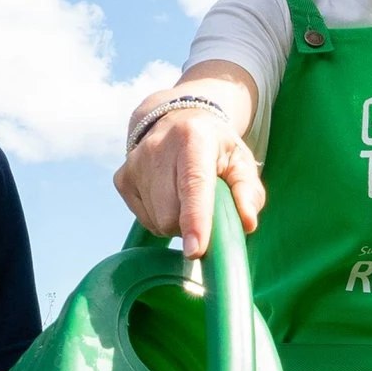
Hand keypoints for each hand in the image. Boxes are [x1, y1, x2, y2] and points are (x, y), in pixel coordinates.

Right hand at [113, 105, 262, 258]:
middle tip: (204, 208)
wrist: (176, 120)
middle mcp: (158, 147)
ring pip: (157, 221)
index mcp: (194, 138)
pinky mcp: (122, 178)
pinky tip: (167, 196)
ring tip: (185, 198)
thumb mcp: (241, 162)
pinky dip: (160, 218)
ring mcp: (135, 163)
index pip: (193, 185)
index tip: (196, 250)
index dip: (195, 220)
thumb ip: (248, 191)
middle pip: (171, 215)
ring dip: (176, 222)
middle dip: (191, 225)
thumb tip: (247, 223)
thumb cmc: (216, 148)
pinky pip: (144, 220)